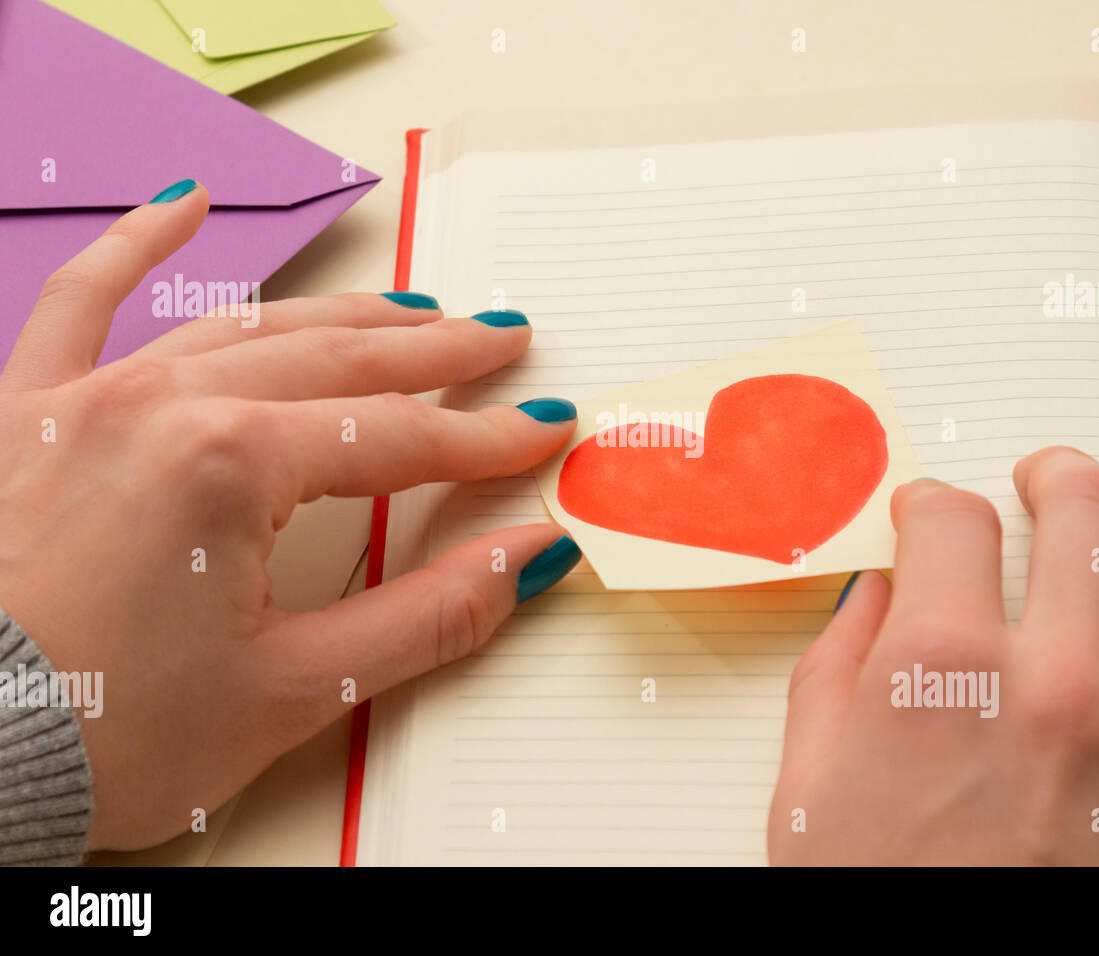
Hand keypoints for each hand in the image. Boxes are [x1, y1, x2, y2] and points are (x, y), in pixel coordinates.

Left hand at [0, 182, 579, 849]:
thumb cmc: (104, 736)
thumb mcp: (296, 690)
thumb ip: (430, 615)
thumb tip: (528, 558)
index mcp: (230, 465)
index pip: (399, 437)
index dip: (485, 439)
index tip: (540, 433)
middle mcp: (161, 406)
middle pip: (338, 359)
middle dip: (436, 349)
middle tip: (501, 338)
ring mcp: (89, 399)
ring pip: (245, 325)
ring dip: (339, 312)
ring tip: (411, 306)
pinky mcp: (28, 413)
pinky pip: (80, 301)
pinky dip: (133, 245)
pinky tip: (186, 202)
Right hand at [769, 448, 1098, 864]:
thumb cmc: (882, 911)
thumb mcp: (810, 793)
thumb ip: (838, 672)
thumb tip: (880, 598)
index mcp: (942, 674)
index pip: (950, 520)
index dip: (928, 502)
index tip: (926, 516)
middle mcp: (1059, 688)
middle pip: (1089, 512)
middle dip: (1059, 474)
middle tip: (1043, 478)